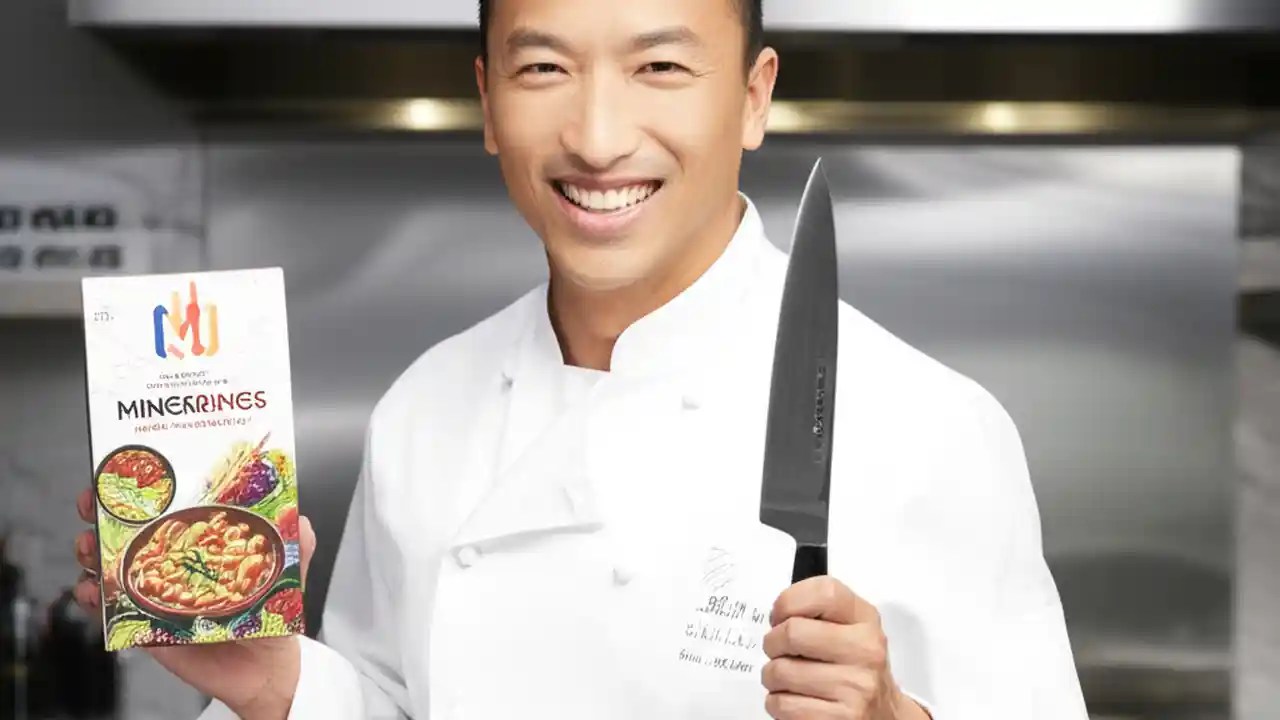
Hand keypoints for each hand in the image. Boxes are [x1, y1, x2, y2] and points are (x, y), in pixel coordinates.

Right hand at [73, 488, 316, 719]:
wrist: (263, 671)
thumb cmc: (271, 618)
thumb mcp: (288, 576)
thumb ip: (297, 547)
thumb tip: (300, 521)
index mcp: (206, 547)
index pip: (173, 510)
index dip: (149, 491)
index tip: (129, 475)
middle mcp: (177, 565)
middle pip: (132, 532)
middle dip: (106, 514)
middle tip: (94, 505)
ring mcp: (157, 594)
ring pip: (113, 565)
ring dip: (93, 551)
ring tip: (92, 548)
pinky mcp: (145, 626)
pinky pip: (111, 610)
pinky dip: (95, 599)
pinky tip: (94, 592)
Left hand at [761, 577, 928, 719]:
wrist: (884, 714)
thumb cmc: (855, 667)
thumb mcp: (849, 627)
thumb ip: (817, 610)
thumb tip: (776, 616)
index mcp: (865, 620)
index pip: (822, 593)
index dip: (789, 601)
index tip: (781, 616)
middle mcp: (865, 651)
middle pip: (791, 632)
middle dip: (772, 643)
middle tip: (777, 650)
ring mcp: (855, 687)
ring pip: (780, 671)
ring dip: (772, 676)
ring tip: (788, 678)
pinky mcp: (840, 718)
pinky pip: (782, 704)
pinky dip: (777, 703)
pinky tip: (795, 699)